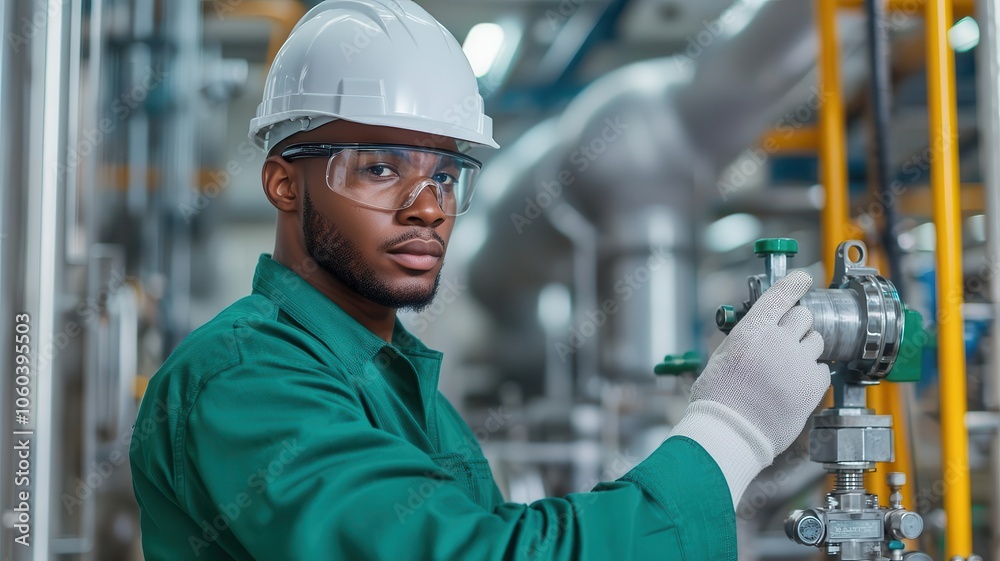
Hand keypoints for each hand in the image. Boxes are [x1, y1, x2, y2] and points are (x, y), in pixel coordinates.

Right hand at [690, 270, 830, 458]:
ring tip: (789, 367)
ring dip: (806, 349)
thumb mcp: (722, 356)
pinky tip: (795, 384)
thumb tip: (760, 329)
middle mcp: (778, 341)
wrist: (732, 432)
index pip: (781, 295)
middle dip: (797, 325)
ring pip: (816, 341)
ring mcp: (798, 363)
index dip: (795, 282)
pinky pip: (823, 368)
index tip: (804, 278)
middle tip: (787, 340)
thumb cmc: (719, 400)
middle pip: (804, 316)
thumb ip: (747, 338)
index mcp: (751, 330)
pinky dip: (813, 373)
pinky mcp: (813, 386)